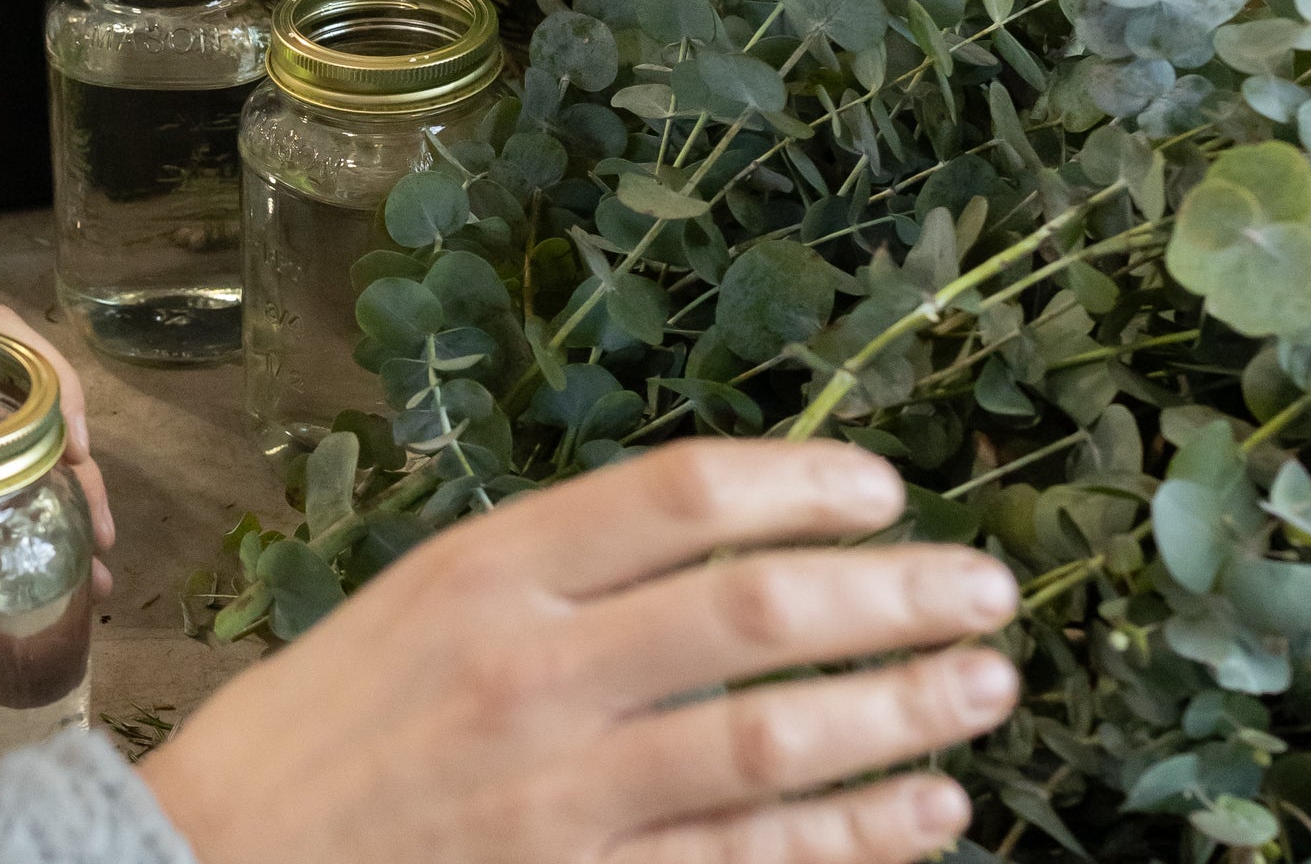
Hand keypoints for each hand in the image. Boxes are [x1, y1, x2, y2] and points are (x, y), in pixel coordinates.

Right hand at [142, 440, 1019, 863]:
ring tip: (984, 685)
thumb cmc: (325, 728)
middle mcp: (535, 672)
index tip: (884, 488)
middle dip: (890, 593)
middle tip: (986, 587)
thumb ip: (552, 570)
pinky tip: (928, 809)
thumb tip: (714, 539)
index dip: (799, 483)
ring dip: (901, 711)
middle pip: (752, 611)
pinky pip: (754, 862)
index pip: (676, 496)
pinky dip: (856, 836)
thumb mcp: (415, 602)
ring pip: (776, 743)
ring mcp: (567, 797)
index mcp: (486, 570)